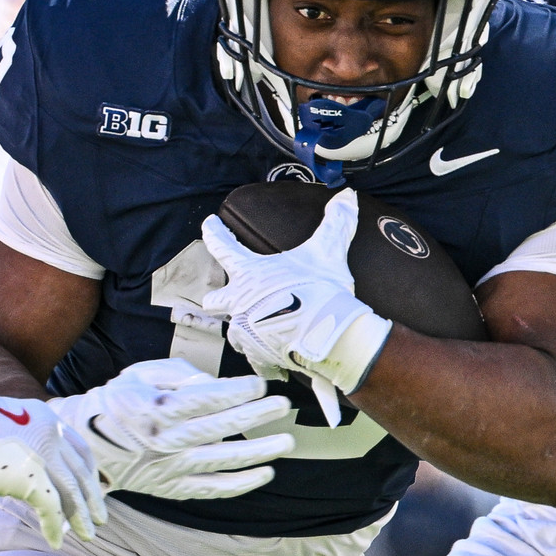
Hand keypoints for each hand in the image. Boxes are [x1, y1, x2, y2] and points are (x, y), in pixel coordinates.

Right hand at [0, 399, 101, 548]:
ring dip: (82, 517)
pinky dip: (56, 527)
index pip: (78, 448)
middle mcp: (51, 433)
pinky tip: (57, 542)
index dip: (88, 472)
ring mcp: (43, 454)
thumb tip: (20, 466)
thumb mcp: (1, 428)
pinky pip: (52, 509)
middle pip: (81, 471)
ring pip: (73, 492)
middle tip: (100, 517)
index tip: (94, 488)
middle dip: (92, 497)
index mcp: (45, 418)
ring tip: (89, 536)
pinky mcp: (30, 476)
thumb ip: (20, 443)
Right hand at [49, 359, 294, 501]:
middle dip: (258, 415)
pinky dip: (241, 483)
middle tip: (282, 406)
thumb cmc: (119, 403)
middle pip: (223, 428)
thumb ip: (179, 375)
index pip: (209, 399)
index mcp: (159, 409)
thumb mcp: (141, 375)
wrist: (87, 445)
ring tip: (286, 442)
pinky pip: (214, 488)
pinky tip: (265, 473)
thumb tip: (214, 383)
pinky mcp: (174, 487)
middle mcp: (168, 440)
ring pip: (225, 461)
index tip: (259, 384)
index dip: (239, 391)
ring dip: (260, 452)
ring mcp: (172, 468)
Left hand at [199, 190, 392, 426]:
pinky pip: (257, 359)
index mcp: (249, 274)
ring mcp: (246, 333)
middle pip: (215, 301)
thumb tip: (347, 197)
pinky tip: (274, 359)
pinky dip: (265, 358)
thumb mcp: (328, 251)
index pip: (223, 246)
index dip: (214, 232)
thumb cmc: (320, 290)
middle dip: (216, 299)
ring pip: (235, 332)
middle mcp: (239, 303)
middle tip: (217, 298)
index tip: (209, 223)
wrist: (325, 334)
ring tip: (258, 331)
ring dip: (244, 330)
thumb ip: (335, 223)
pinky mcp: (258, 356)